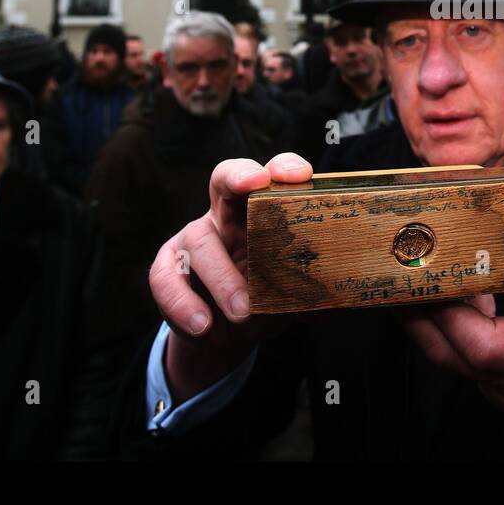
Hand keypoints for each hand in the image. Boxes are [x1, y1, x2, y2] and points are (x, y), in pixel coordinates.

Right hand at [149, 152, 312, 403]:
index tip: (299, 176)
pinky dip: (183, 305)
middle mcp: (226, 216)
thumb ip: (311, 295)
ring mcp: (194, 238)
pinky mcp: (168, 268)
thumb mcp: (292, 297)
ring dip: (223, 278)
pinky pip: (166, 279)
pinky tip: (203, 326)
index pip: (273, 176)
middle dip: (239, 175)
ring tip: (243, 312)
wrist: (225, 337)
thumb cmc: (266, 300)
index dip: (284, 168)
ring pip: (200, 241)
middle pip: (225, 179)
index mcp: (261, 213)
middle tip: (255, 183)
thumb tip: (337, 304)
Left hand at [401, 239, 503, 460]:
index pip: (479, 344)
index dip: (453, 309)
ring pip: (442, 350)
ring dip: (424, 312)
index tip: (442, 270)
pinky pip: (454, 350)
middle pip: (442, 347)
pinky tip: (454, 289)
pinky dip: (445, 319)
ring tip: (421, 270)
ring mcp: (488, 382)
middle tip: (405, 265)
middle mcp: (500, 375)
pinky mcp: (484, 379)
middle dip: (416, 305)